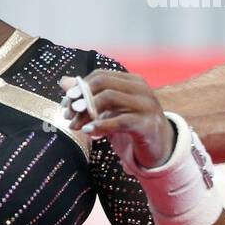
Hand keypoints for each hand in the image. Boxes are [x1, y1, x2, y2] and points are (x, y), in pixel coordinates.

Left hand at [59, 71, 174, 169]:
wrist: (160, 149)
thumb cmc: (132, 127)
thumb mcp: (109, 111)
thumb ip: (89, 97)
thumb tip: (64, 82)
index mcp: (132, 81)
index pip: (100, 76)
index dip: (80, 88)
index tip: (66, 104)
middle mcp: (141, 89)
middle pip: (103, 84)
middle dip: (81, 99)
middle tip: (68, 115)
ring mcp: (146, 105)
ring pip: (109, 98)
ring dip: (87, 113)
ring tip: (75, 126)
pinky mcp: (148, 124)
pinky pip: (121, 121)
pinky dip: (101, 125)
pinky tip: (88, 131)